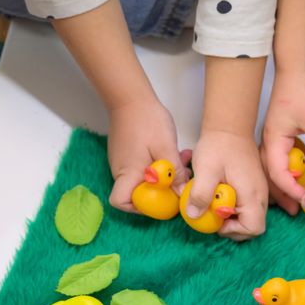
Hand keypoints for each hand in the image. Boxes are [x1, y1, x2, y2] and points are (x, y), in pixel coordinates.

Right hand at [107, 98, 185, 213]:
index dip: (139, 206)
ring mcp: (124, 162)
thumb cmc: (147, 120)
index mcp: (128, 173)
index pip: (121, 202)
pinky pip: (145, 168)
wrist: (131, 97)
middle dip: (162, 190)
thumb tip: (182, 194)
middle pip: (138, 194)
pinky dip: (160, 165)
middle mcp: (122, 171)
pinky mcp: (129, 155)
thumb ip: (175, 173)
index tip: (161, 198)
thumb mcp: (167, 148)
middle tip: (181, 179)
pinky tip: (176, 153)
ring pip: (145, 180)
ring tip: (183, 161)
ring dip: (165, 175)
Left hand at [189, 130, 267, 240]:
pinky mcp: (252, 187)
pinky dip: (232, 207)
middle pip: (252, 226)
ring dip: (231, 217)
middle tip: (212, 213)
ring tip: (214, 203)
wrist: (228, 127)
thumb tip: (194, 215)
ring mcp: (258, 191)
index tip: (216, 218)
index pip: (253, 228)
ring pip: (248, 217)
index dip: (234, 230)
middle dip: (231, 226)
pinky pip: (245, 206)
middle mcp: (260, 196)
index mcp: (252, 195)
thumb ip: (200, 195)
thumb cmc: (219, 146)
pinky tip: (219, 195)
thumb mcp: (205, 170)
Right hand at [261, 67, 304, 214]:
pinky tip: (303, 179)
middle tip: (297, 211)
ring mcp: (274, 139)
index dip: (290, 188)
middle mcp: (269, 142)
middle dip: (282, 194)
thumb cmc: (300, 90)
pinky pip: (283, 161)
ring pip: (275, 170)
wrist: (296, 67)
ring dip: (285, 186)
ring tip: (298, 202)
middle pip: (271, 176)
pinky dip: (291, 173)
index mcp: (273, 140)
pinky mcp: (282, 136)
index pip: (277, 172)